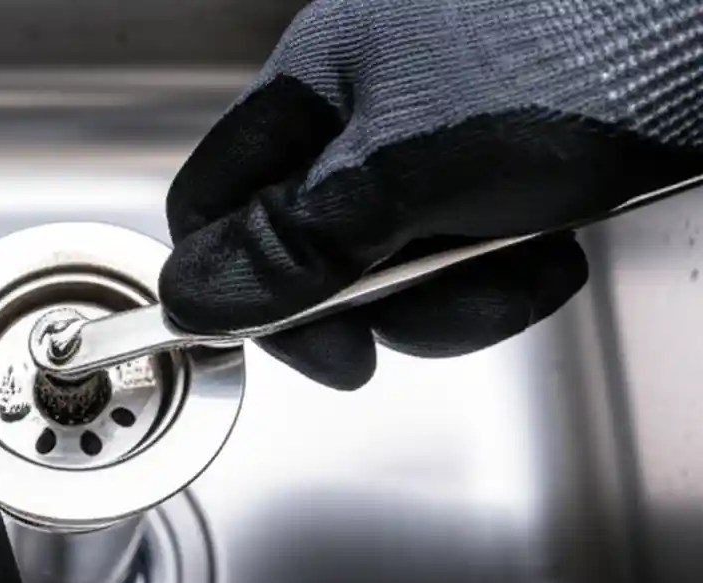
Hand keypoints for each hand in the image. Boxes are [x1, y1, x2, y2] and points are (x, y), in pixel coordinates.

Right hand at [161, 0, 702, 389]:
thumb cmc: (577, 51)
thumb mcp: (408, 168)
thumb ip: (294, 244)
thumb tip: (192, 298)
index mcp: (317, 83)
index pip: (217, 202)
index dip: (233, 283)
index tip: (283, 344)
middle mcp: (367, 113)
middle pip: (312, 251)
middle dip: (374, 302)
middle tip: (419, 311)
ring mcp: (440, 144)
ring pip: (396, 267)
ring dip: (457, 295)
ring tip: (519, 261)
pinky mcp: (507, 171)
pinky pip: (468, 256)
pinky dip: (510, 273)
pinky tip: (554, 247)